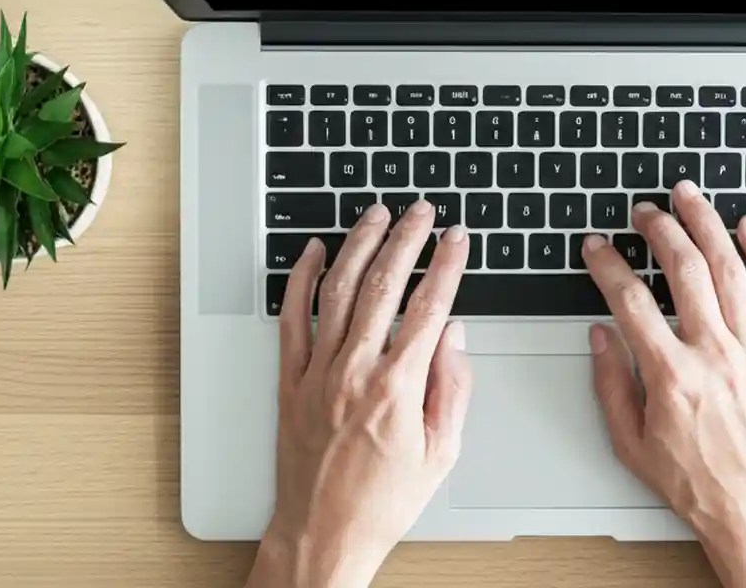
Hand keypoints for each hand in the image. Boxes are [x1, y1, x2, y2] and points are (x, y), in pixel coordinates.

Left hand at [247, 200, 472, 587]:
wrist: (323, 533)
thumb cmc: (383, 501)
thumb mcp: (441, 453)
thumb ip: (452, 388)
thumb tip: (454, 335)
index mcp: (397, 388)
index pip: (428, 307)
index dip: (446, 265)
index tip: (456, 238)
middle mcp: (354, 371)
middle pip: (383, 286)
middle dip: (406, 239)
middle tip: (421, 212)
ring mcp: (317, 373)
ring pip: (337, 291)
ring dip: (359, 246)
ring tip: (376, 216)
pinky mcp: (289, 381)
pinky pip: (291, 318)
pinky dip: (300, 280)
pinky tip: (312, 253)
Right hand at [583, 181, 745, 587]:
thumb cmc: (694, 483)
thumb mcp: (630, 442)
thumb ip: (611, 383)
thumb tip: (601, 335)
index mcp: (670, 375)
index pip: (630, 300)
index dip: (608, 265)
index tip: (596, 247)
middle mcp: (713, 354)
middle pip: (684, 270)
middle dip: (658, 230)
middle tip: (643, 211)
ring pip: (729, 270)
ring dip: (706, 225)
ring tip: (688, 197)